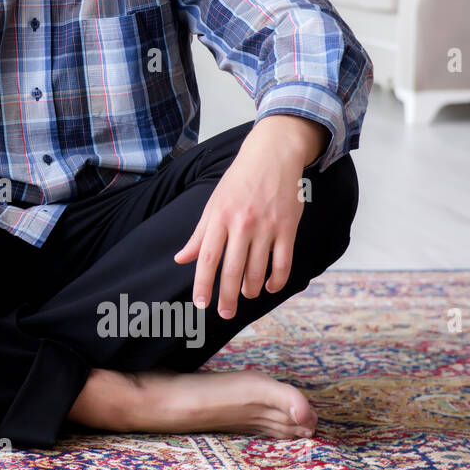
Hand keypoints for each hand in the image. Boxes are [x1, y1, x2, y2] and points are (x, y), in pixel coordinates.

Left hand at [173, 118, 323, 318]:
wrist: (272, 156)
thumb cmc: (238, 181)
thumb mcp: (213, 204)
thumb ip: (199, 235)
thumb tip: (181, 259)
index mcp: (219, 218)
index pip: (208, 258)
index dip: (203, 284)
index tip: (201, 304)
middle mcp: (241, 224)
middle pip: (232, 270)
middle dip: (227, 297)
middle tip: (224, 313)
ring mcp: (266, 227)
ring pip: (258, 270)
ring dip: (251, 289)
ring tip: (245, 295)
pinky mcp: (287, 228)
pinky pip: (283, 262)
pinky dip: (277, 280)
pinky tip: (270, 287)